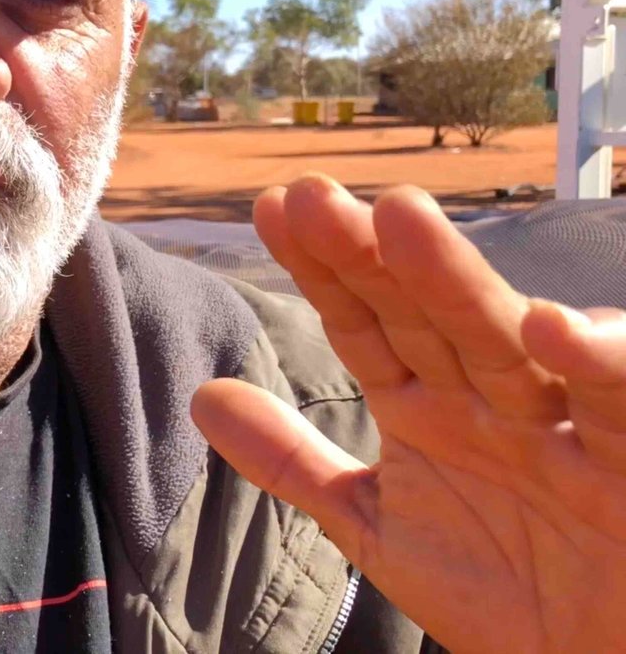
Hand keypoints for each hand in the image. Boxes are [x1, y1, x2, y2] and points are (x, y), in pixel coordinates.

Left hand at [191, 175, 625, 653]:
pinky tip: (548, 328)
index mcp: (429, 406)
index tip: (271, 209)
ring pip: (506, 339)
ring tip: (401, 217)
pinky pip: (619, 406)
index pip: (366, 324)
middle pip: (426, 313)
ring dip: (457, 280)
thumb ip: (292, 462)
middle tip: (315, 196)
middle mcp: (490, 399)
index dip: (322, 269)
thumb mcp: (376, 525)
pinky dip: (598, 363)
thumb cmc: (495, 588)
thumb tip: (200, 395)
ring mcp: (561, 425)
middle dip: (373, 255)